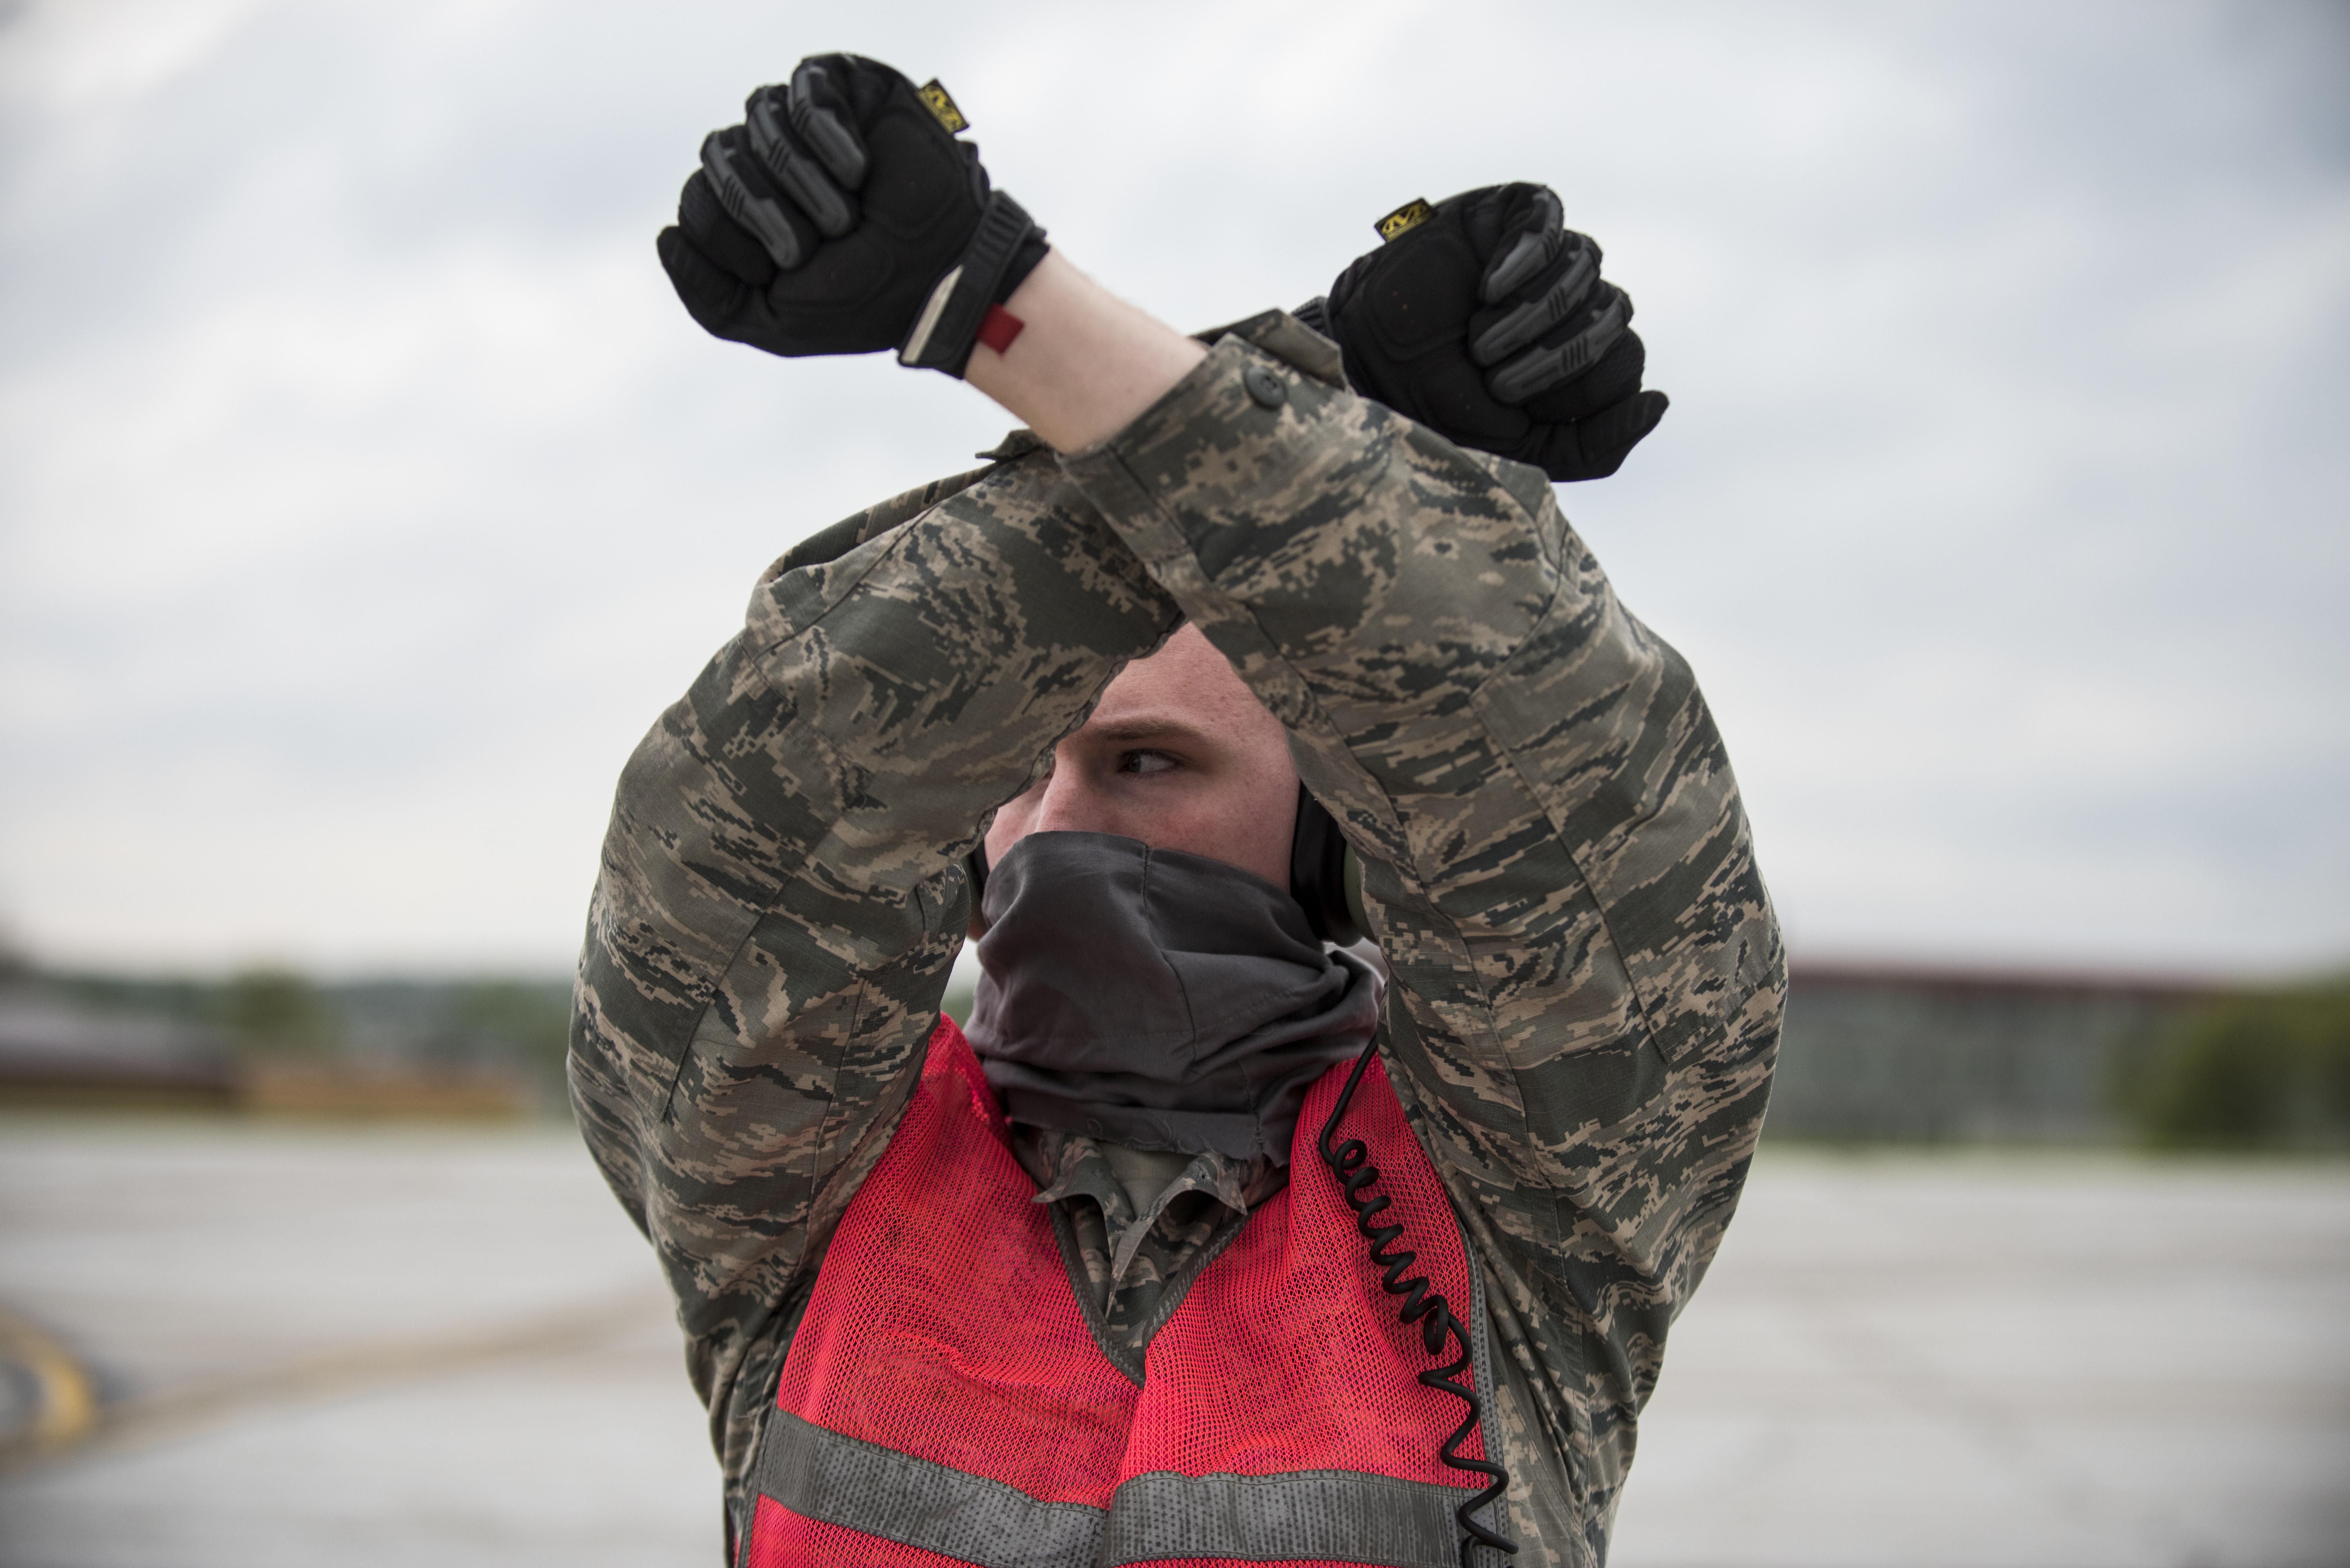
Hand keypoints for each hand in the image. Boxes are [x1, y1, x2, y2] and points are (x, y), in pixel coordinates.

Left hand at [656, 55, 1048, 374]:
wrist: (938, 276)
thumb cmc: (862, 300)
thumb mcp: (773, 324)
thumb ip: (708, 300)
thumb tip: (664, 237)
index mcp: (745, 208)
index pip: (697, 200)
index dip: (732, 237)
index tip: (786, 267)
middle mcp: (765, 157)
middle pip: (719, 156)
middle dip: (764, 209)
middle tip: (814, 244)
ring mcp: (802, 118)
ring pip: (758, 120)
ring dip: (803, 181)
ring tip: (847, 214)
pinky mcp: (844, 86)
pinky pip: (803, 90)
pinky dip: (827, 136)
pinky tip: (857, 171)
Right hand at [1313, 184, 1667, 480]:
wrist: (1377, 361)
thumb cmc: (1447, 403)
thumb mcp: (1527, 448)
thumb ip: (1598, 446)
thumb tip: (1660, 401)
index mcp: (1586, 352)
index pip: (1627, 359)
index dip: (1575, 387)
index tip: (1516, 402)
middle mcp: (1576, 299)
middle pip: (1615, 315)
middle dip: (1555, 358)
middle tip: (1494, 377)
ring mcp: (1550, 252)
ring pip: (1587, 269)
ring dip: (1529, 317)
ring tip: (1479, 339)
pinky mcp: (1515, 213)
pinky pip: (1550, 222)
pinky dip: (1523, 260)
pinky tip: (1487, 288)